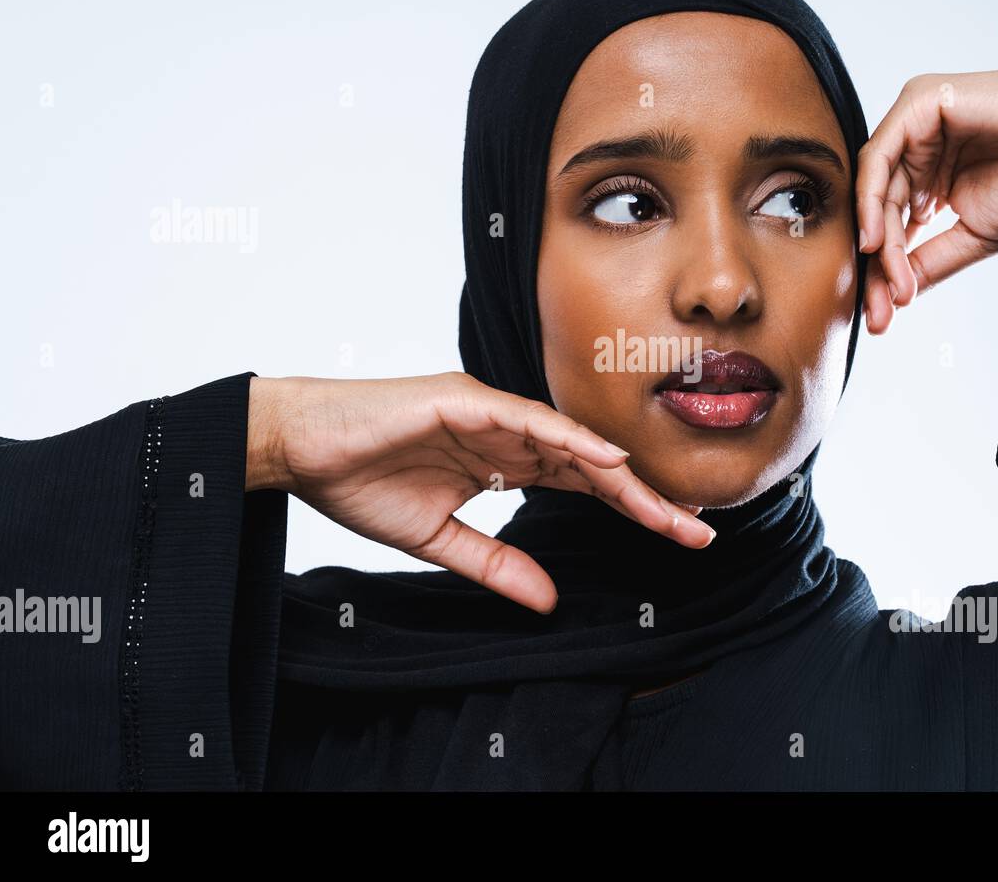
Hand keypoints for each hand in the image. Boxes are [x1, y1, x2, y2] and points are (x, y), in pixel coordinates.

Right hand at [246, 373, 714, 613]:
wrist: (299, 447)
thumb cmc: (360, 482)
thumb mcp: (440, 540)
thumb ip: (496, 565)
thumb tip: (550, 600)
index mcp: (504, 460)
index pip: (583, 484)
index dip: (631, 507)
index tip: (677, 534)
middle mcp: (507, 431)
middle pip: (592, 464)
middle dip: (645, 497)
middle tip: (698, 528)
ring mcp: (489, 411)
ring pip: (570, 442)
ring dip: (622, 474)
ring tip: (669, 507)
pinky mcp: (464, 397)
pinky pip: (528, 419)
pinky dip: (569, 437)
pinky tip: (610, 459)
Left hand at [855, 67, 997, 332]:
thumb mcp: (972, 235)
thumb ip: (928, 261)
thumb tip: (891, 296)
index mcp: (928, 176)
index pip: (892, 226)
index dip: (885, 272)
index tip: (883, 318)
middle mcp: (916, 150)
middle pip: (879, 210)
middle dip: (878, 264)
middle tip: (880, 309)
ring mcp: (914, 124)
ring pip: (876, 188)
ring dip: (878, 240)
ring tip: (889, 282)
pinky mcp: (917, 102)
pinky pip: (879, 155)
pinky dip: (870, 199)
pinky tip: (876, 239)